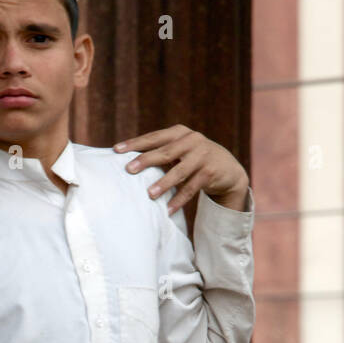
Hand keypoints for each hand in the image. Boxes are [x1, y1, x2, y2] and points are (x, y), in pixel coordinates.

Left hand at [113, 125, 249, 213]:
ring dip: (164, 183)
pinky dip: (179, 199)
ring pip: (179, 171)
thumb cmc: (193, 159)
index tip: (116, 150)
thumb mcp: (179, 151)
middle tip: (129, 170)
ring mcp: (203, 155)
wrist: (227, 168)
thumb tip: (127, 162)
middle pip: (165, 152)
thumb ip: (160, 152)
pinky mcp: (211, 172)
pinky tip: (168, 210)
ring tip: (149, 194)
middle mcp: (192, 140)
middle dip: (146, 160)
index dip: (135, 143)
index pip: (154, 137)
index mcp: (179, 133)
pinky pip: (192, 188)